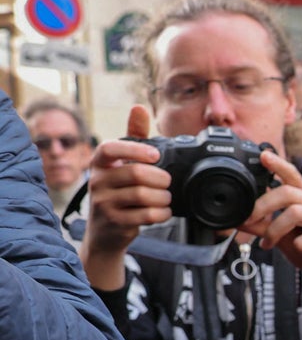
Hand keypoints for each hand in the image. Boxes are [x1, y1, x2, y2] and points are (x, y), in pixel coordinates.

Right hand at [79, 106, 170, 289]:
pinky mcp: (115, 222)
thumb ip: (133, 137)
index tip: (156, 155)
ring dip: (163, 197)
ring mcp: (104, 203)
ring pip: (143, 195)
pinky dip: (162, 213)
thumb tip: (138, 107)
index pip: (109, 149)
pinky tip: (163, 211)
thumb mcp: (122, 164)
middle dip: (160, 178)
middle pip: (136, 174)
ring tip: (165, 197)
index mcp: (99, 163)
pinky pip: (146, 215)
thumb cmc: (118, 191)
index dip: (135, 150)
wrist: (106, 232)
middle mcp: (97, 181)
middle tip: (167, 182)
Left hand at [241, 149, 301, 289]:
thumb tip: (237, 219)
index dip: (279, 164)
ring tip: (268, 244)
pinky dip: (297, 247)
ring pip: (294, 212)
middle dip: (263, 206)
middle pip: (287, 192)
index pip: (293, 176)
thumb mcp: (279, 237)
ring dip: (275, 231)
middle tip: (249, 220)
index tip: (263, 155)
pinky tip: (301, 252)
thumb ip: (261, 226)